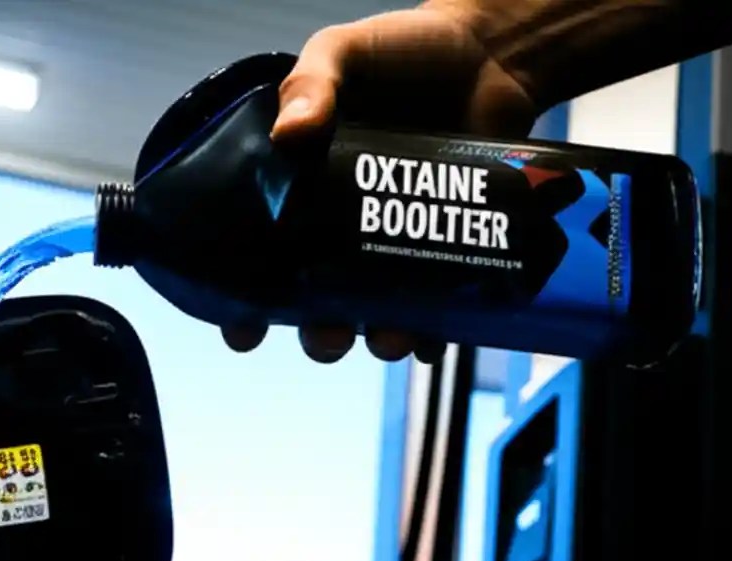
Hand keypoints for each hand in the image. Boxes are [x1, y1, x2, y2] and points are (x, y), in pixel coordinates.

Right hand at [221, 1, 539, 363]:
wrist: (489, 54)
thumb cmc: (403, 51)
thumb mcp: (342, 53)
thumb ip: (311, 84)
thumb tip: (288, 135)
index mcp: (299, 191)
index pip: (256, 258)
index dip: (243, 303)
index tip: (242, 330)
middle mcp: (340, 228)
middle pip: (316, 304)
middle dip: (318, 334)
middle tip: (326, 334)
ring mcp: (395, 241)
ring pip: (376, 313)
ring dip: (375, 337)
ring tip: (386, 338)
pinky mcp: (449, 246)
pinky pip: (437, 305)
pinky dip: (434, 332)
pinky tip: (431, 339)